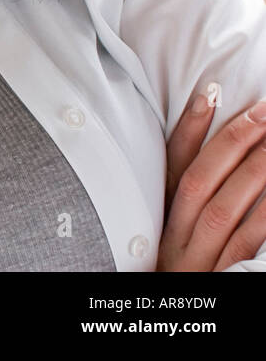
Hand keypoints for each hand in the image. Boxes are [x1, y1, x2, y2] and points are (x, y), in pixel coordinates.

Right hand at [157, 85, 265, 270]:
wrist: (175, 326)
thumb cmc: (180, 279)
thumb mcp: (175, 239)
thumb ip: (187, 204)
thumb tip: (212, 156)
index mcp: (162, 222)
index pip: (173, 166)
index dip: (189, 128)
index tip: (211, 91)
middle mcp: (178, 238)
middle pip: (204, 182)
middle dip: (234, 142)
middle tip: (265, 109)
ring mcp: (204, 261)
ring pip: (230, 209)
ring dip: (260, 171)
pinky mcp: (230, 279)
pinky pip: (253, 244)